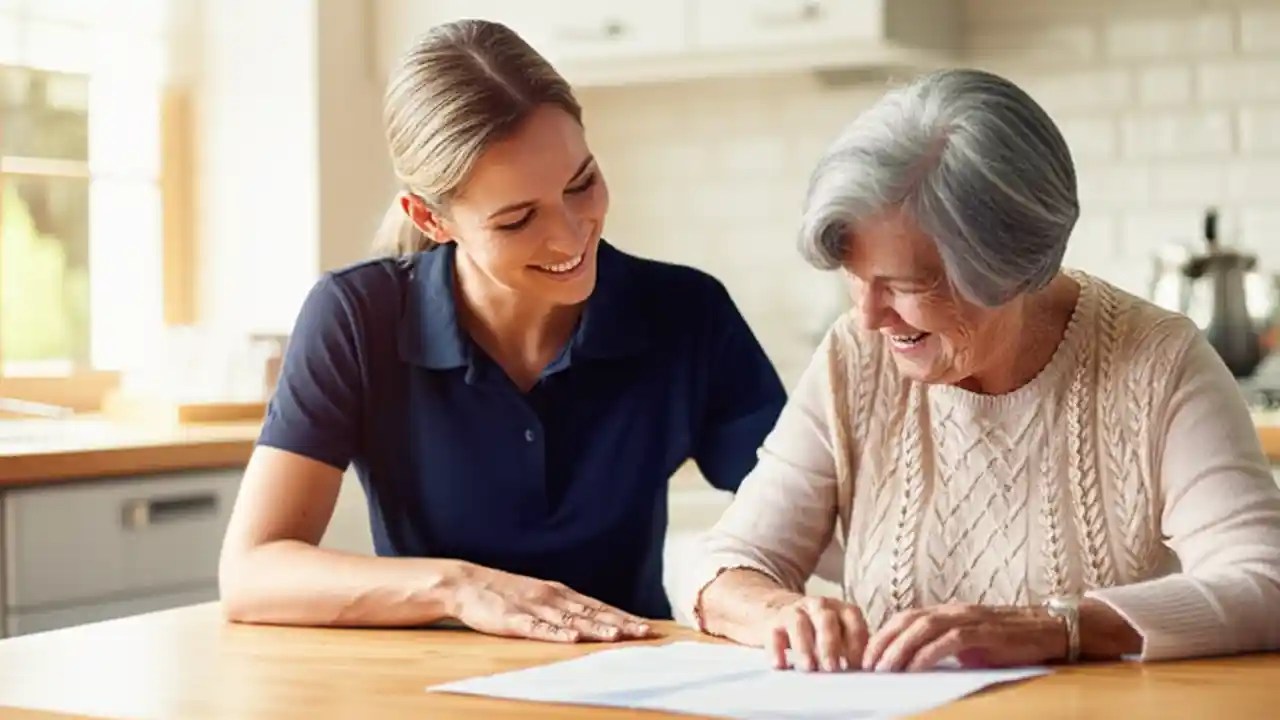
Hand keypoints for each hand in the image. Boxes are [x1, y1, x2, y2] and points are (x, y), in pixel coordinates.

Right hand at [450, 565, 654, 642]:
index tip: (647, 626)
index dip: (624, 617)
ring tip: (618, 636)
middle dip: (620, 623)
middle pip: (592, 613)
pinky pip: (537, 628)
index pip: (599, 606)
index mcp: (560, 593)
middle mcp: (552, 597)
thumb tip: (593, 619)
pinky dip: (556, 633)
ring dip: (595, 628)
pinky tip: (572, 638)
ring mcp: (533, 607)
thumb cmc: (505, 593)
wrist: (467, 583)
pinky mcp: (513, 619)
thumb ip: (564, 607)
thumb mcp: (540, 596)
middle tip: (645, 632)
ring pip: (570, 620)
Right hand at [762, 595, 867, 671]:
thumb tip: (862, 673)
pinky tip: (780, 664)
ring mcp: (794, 611)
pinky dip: (776, 649)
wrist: (773, 608)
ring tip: (808, 667)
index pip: (852, 618)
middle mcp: (817, 606)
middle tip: (832, 668)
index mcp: (839, 608)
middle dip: (830, 645)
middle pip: (826, 619)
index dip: (856, 642)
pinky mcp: (772, 621)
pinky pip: (774, 633)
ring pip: (799, 623)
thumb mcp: (835, 632)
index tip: (856, 666)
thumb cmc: (814, 629)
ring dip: (805, 647)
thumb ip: (850, 648)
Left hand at [862, 604, 1065, 671]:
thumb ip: (945, 648)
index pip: (906, 618)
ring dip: (900, 649)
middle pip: (908, 620)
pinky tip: (914, 668)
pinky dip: (927, 654)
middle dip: (883, 641)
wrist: (1051, 630)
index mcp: (948, 612)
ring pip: (923, 628)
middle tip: (866, 665)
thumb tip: (917, 667)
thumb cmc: (1010, 641)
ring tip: (884, 669)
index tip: (866, 655)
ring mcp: (969, 619)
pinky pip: (948, 641)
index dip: (883, 635)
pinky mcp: (984, 633)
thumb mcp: (972, 643)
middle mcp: (954, 611)